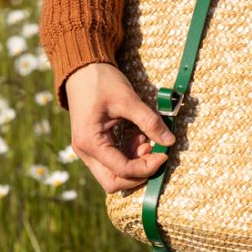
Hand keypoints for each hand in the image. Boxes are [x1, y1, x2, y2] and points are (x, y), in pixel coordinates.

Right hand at [65, 62, 175, 193]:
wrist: (82, 69)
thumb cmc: (101, 81)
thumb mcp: (128, 99)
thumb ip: (149, 121)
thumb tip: (170, 141)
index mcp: (90, 141)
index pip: (122, 169)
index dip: (147, 167)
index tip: (164, 155)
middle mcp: (85, 151)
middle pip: (113, 182)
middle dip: (139, 173)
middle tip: (156, 154)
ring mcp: (87, 151)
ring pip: (113, 175)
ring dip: (134, 166)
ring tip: (146, 142)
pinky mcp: (93, 146)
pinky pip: (112, 163)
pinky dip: (128, 157)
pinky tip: (138, 139)